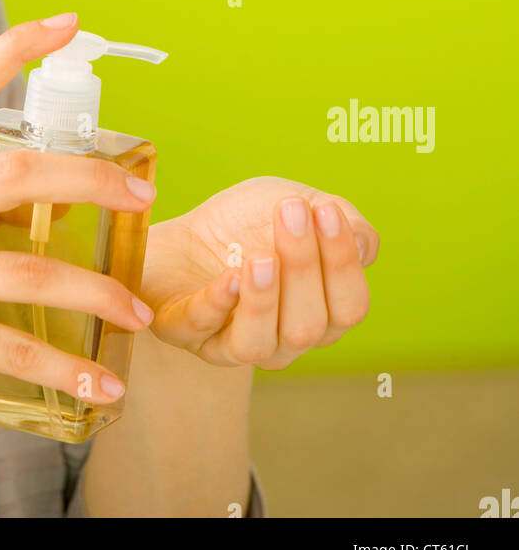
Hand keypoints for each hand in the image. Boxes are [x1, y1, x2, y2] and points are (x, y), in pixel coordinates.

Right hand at [0, 13, 153, 451]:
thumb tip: (68, 189)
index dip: (14, 49)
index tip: (69, 23)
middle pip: (19, 173)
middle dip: (95, 180)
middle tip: (146, 198)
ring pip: (34, 272)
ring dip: (101, 296)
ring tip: (139, 314)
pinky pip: (18, 347)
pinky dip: (70, 369)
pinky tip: (104, 383)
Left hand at [141, 176, 378, 368]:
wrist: (185, 231)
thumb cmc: (250, 223)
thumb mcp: (299, 205)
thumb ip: (344, 222)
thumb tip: (364, 246)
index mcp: (321, 315)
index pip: (349, 306)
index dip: (342, 262)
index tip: (324, 209)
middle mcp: (284, 340)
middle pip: (309, 325)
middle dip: (303, 266)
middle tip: (290, 212)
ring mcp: (234, 343)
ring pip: (258, 344)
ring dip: (263, 301)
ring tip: (261, 258)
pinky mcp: (187, 333)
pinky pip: (205, 330)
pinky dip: (219, 304)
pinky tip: (228, 275)